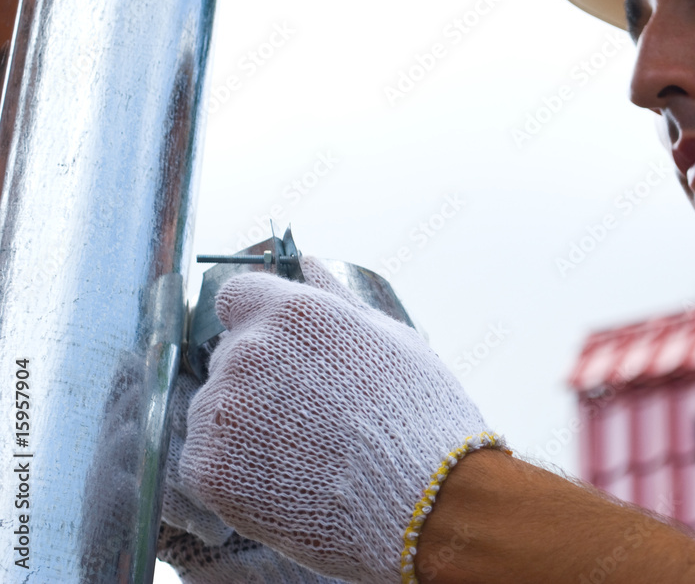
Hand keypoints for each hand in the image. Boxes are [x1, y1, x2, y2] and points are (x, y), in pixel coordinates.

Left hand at [179, 257, 505, 582]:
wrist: (421, 499)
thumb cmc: (419, 415)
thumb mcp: (392, 340)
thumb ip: (337, 299)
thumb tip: (309, 263)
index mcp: (291, 312)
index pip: (237, 297)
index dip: (258, 322)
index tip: (283, 352)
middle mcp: (246, 351)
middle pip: (229, 355)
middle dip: (259, 378)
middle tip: (310, 415)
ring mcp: (220, 410)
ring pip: (215, 409)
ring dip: (244, 426)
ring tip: (303, 455)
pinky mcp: (206, 468)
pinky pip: (205, 460)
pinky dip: (235, 472)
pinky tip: (285, 481)